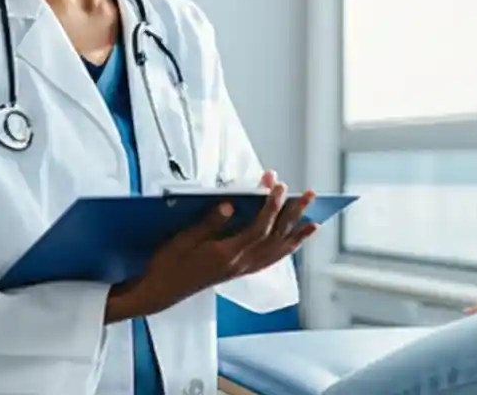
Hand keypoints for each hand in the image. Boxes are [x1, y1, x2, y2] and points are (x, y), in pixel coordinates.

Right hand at [108, 180, 317, 321]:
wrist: (162, 290)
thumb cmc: (169, 263)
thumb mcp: (183, 239)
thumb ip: (209, 222)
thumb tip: (231, 205)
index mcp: (226, 254)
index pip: (258, 228)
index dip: (271, 206)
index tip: (278, 186)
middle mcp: (239, 264)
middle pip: (275, 237)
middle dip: (294, 214)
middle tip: (309, 195)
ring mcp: (242, 270)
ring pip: (277, 251)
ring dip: (296, 234)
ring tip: (314, 221)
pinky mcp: (240, 272)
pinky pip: (270, 261)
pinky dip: (286, 250)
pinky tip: (293, 242)